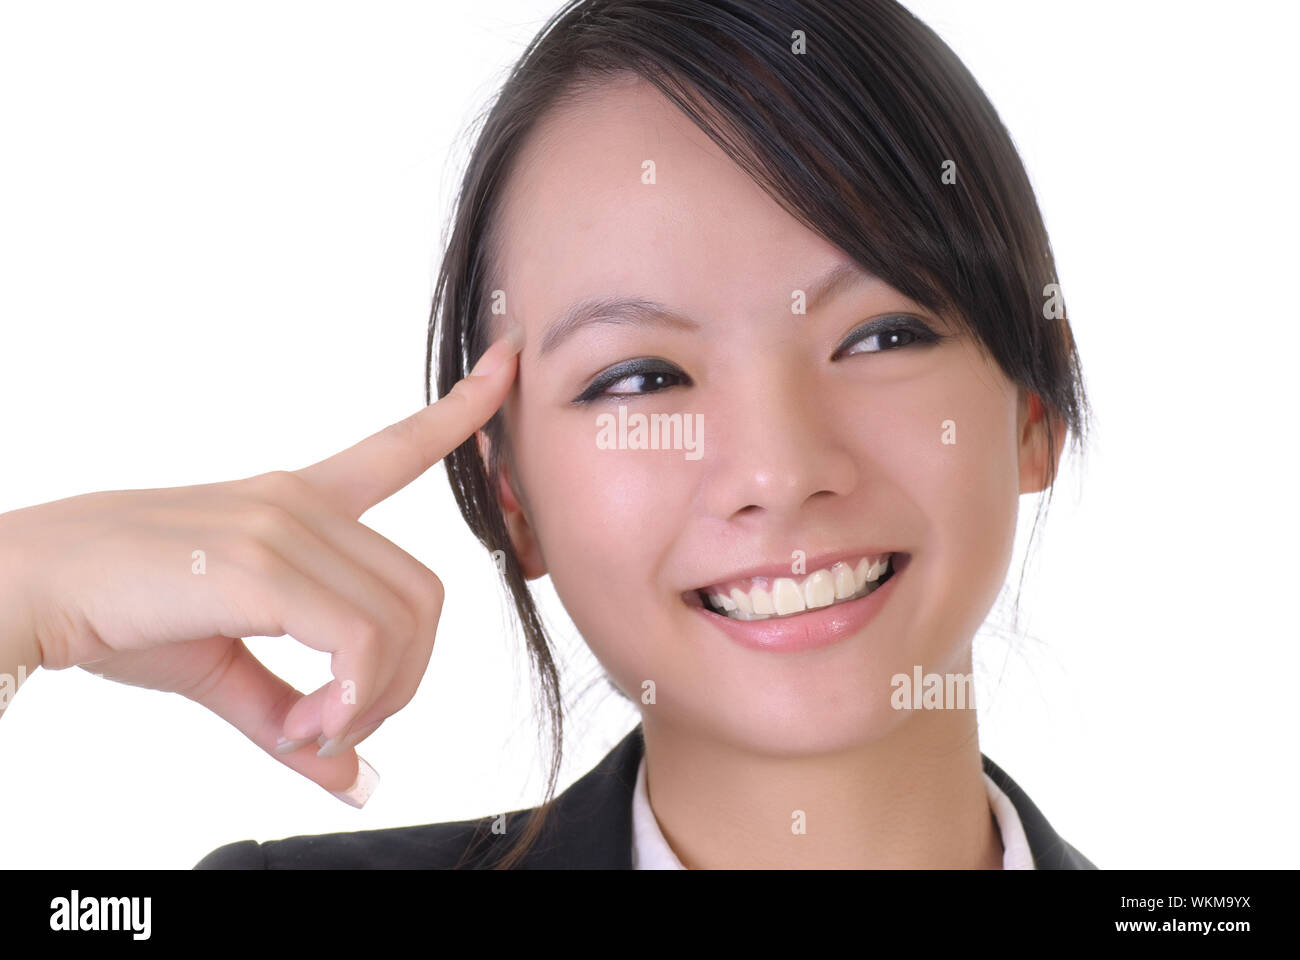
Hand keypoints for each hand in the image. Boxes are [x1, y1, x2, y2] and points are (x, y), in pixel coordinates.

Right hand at [0, 326, 521, 803]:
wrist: (28, 588)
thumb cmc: (122, 615)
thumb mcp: (225, 669)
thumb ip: (298, 718)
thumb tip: (353, 777)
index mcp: (300, 502)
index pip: (399, 447)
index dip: (463, 409)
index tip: (509, 363)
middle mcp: (302, 503)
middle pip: (425, 595)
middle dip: (403, 680)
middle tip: (341, 725)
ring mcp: (283, 525)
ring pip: (401, 622)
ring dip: (375, 697)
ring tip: (313, 728)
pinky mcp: (259, 562)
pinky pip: (359, 641)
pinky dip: (350, 698)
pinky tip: (306, 724)